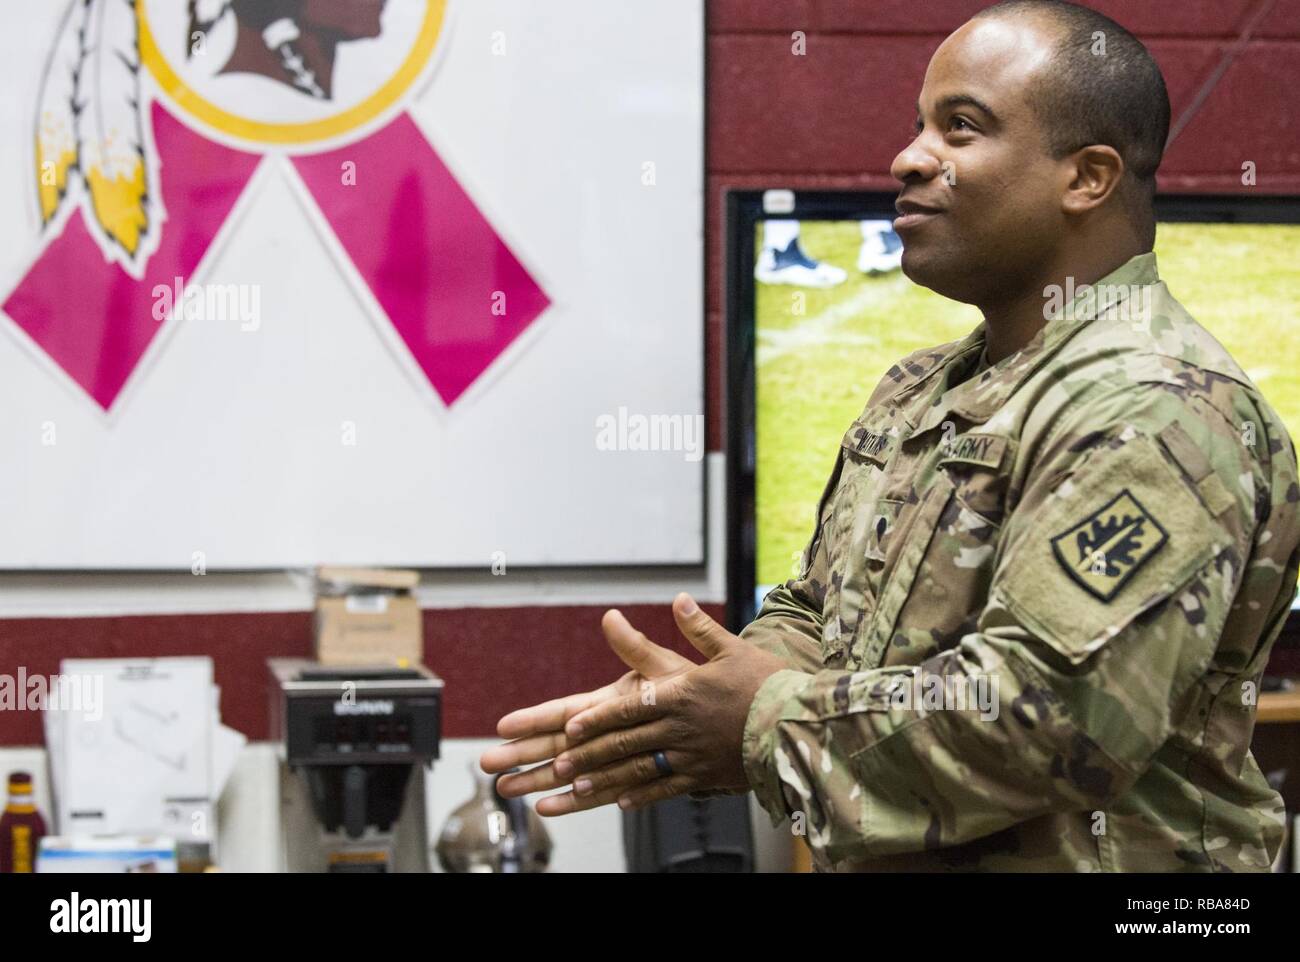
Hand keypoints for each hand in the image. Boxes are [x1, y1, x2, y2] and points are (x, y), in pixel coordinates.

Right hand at [479, 606, 695, 798]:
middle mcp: (608, 730)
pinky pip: (599, 794)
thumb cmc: (698, 691)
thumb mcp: (665, 667)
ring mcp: (616, 755)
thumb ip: (635, 647)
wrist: (726, 719)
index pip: (565, 712)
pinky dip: (574, 802)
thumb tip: (610, 617)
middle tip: (487, 764)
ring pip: (570, 771)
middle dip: (521, 754)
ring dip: (537, 780)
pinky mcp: (631, 778)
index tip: (504, 725)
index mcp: (611, 703)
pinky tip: (549, 808)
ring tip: (506, 789)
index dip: (534, 719)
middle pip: (557, 745)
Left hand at [497, 593, 788, 815]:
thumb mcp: (731, 648)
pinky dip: (643, 795)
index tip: (570, 729)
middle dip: (590, 754)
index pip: (629, 708)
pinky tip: (623, 801)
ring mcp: (692, 756)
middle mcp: (680, 728)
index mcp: (682, 694)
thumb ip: (698, 627)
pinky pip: (668, 789)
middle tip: (559, 764)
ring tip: (578, 788)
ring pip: (640, 770)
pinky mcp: (708, 776)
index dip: (597, 720)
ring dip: (606, 779)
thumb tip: (678, 599)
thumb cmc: (768, 684)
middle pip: (625, 742)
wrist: (801, 726)